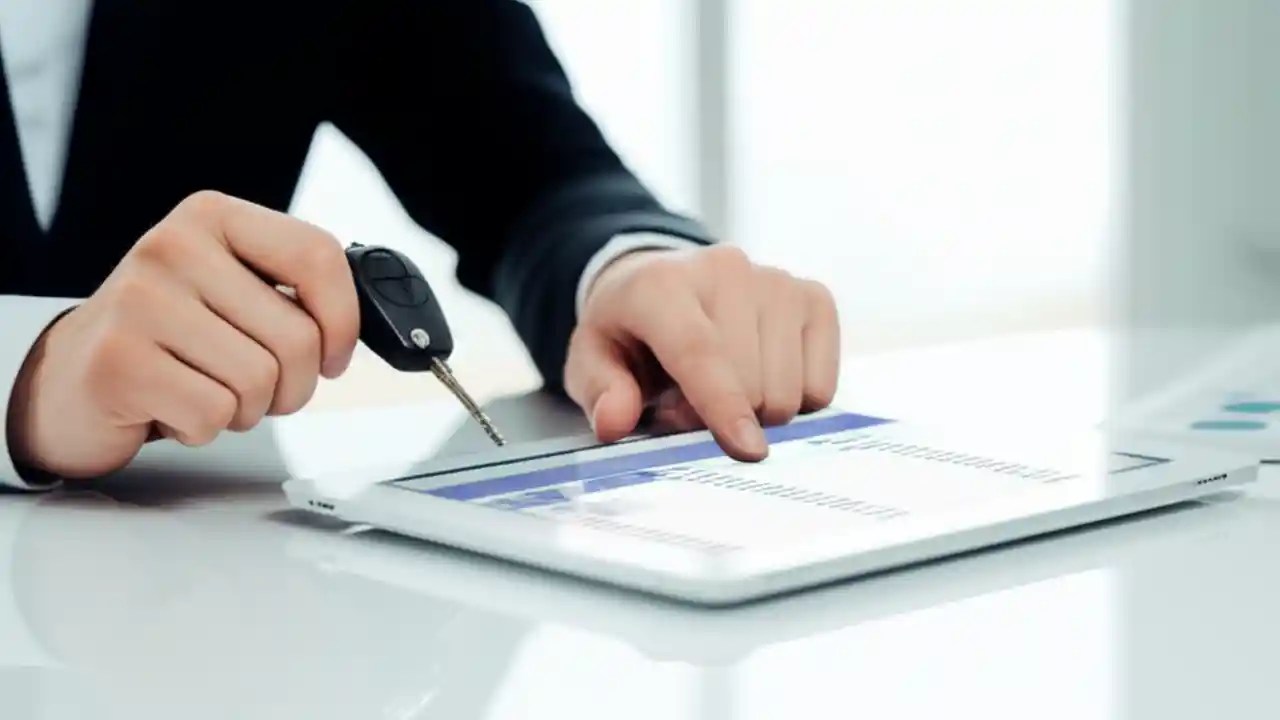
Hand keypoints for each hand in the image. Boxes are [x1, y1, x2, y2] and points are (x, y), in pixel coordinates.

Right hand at [6, 191, 358, 477]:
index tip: (335, 356)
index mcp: (213, 217)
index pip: (317, 254)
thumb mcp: (233, 290)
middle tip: (261, 389)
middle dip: (293, 385)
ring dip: (248, 409)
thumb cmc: (172, 337)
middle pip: (297, 336)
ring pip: (259, 381)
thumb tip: (384, 320)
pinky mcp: (118, 361)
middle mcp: (173, 247)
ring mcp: (139, 301)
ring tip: (207, 391)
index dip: (344, 319)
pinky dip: (206, 428)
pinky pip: (214, 414)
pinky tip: (172, 407)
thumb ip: (295, 292)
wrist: (73, 376)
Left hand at [565, 245, 839, 460]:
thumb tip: (615, 421)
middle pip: (752, 383)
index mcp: (662, 285)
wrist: (663, 284)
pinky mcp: (814, 299)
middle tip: (687, 405)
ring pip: (789, 390)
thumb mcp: (593, 360)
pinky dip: (794, 400)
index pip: (700, 349)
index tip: (747, 450)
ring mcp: (777, 281)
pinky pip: (822, 386)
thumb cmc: (630, 331)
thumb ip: (601, 392)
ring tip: (723, 388)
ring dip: (757, 411)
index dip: (723, 404)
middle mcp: (726, 269)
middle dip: (723, 417)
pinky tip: (762, 377)